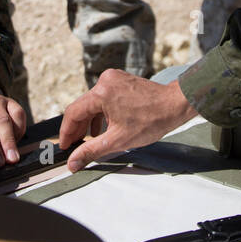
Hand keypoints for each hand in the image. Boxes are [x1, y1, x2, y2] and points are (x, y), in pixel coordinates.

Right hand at [58, 69, 198, 172]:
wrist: (176, 105)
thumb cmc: (151, 121)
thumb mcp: (118, 140)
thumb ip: (91, 151)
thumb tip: (73, 163)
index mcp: (101, 93)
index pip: (73, 113)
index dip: (66, 132)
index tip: (64, 147)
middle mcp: (104, 81)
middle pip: (82, 107)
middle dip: (78, 128)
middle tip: (74, 147)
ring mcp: (113, 79)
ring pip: (93, 103)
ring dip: (89, 122)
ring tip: (90, 140)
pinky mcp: (121, 81)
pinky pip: (104, 98)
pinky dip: (101, 113)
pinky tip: (105, 128)